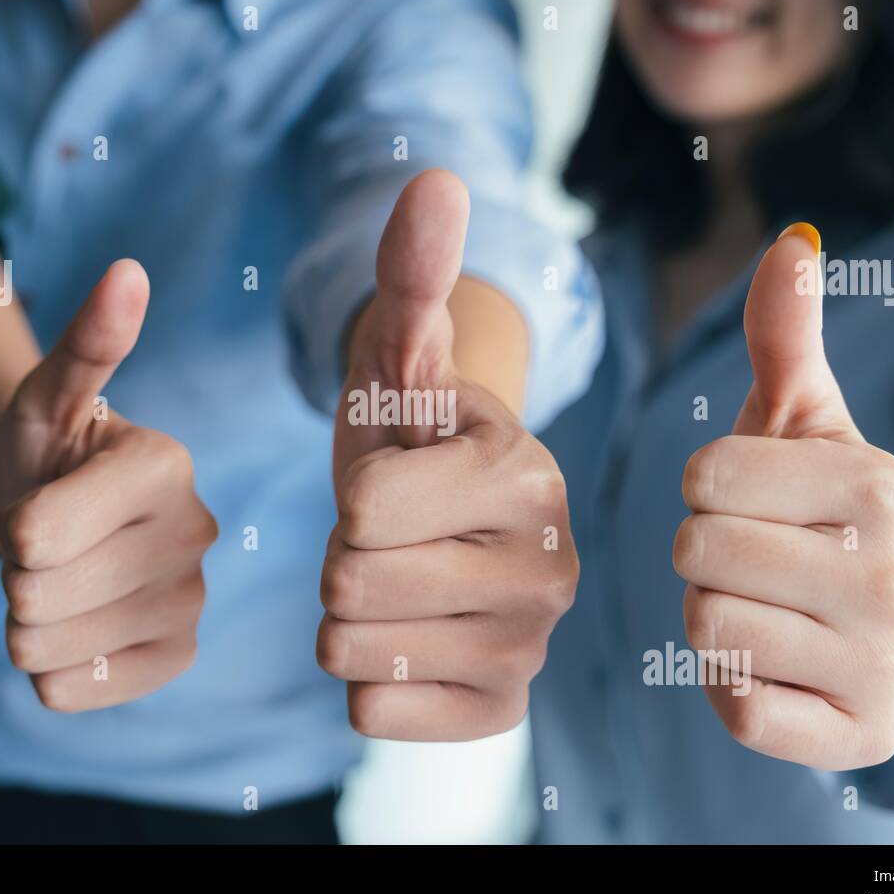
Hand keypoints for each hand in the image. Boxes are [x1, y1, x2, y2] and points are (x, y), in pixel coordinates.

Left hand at [0, 259, 216, 711]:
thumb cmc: (49, 451)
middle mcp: (196, 534)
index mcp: (167, 466)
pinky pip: (68, 690)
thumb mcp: (47, 398)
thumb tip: (128, 272)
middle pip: (35, 596)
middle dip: (15, 573)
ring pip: (43, 648)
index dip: (11, 526)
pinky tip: (78, 623)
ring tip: (60, 579)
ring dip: (26, 620)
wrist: (65, 511)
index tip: (39, 504)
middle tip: (47, 544)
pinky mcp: (177, 655)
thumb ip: (87, 343)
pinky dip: (50, 665)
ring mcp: (191, 600)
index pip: (36, 536)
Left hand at [317, 169, 577, 740]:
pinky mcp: (499, 709)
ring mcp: (531, 648)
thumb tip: (434, 180)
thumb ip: (412, 281)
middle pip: (351, 586)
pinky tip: (408, 636)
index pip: (363, 515)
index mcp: (526, 476)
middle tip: (390, 536)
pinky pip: (372, 713)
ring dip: (349, 614)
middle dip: (342, 556)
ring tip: (398, 578)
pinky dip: (366, 677)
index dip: (349, 496)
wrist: (440, 517)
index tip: (395, 481)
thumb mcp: (401, 362)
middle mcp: (551, 568)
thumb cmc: (412, 438)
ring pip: (352, 652)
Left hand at [674, 224, 893, 768]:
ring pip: (708, 628)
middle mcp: (891, 578)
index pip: (704, 477)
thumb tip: (790, 241)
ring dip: (714, 617)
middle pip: (697, 553)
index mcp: (877, 487)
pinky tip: (777, 665)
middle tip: (753, 558)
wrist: (886, 621)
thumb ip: (787, 335)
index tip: (751, 500)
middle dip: (704, 554)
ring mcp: (878, 665)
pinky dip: (734, 687)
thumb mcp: (804, 419)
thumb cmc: (816, 507)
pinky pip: (737, 708)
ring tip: (766, 607)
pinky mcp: (854, 735)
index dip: (706, 488)